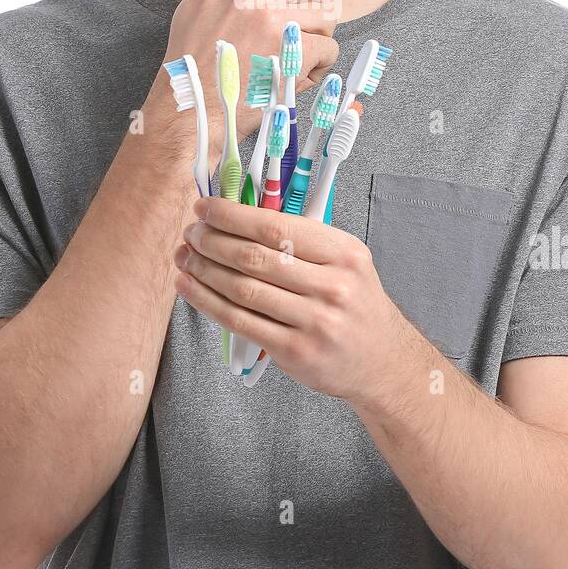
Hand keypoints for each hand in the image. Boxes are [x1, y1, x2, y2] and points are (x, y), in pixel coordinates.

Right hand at [165, 0, 341, 143]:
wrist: (191, 106)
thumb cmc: (193, 51)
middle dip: (317, 3)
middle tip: (303, 24)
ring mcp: (274, 24)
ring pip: (328, 16)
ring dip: (320, 36)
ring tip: (297, 51)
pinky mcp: (290, 56)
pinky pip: (328, 50)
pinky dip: (317, 66)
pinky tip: (293, 75)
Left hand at [173, 196, 415, 403]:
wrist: (382, 360)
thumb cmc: (356, 304)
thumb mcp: (346, 261)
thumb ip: (304, 240)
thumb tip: (242, 216)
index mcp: (344, 253)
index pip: (277, 227)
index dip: (233, 216)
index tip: (207, 208)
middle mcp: (332, 286)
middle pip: (255, 257)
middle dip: (213, 241)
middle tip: (191, 232)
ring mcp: (314, 322)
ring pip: (243, 289)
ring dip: (204, 270)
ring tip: (185, 257)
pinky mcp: (295, 351)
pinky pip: (240, 322)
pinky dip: (208, 302)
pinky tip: (190, 287)